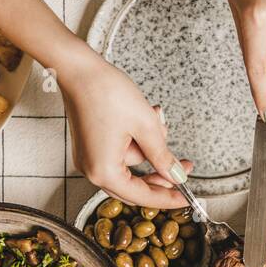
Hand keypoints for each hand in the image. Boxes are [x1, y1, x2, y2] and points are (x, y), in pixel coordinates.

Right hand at [54, 47, 192, 208]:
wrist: (78, 68)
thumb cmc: (105, 92)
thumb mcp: (145, 125)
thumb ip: (162, 156)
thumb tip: (176, 176)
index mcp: (104, 171)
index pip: (143, 196)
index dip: (168, 198)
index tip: (187, 197)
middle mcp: (92, 170)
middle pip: (135, 187)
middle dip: (160, 175)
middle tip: (183, 167)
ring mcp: (89, 159)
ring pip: (130, 167)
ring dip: (148, 149)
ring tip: (156, 120)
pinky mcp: (90, 148)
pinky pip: (119, 155)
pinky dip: (136, 143)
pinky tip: (144, 120)